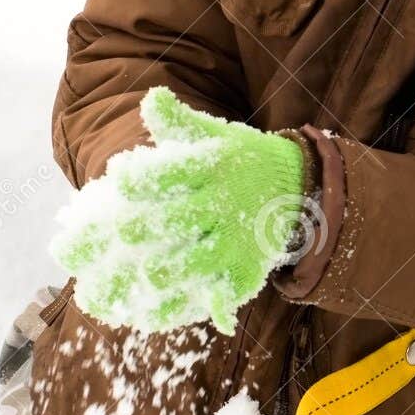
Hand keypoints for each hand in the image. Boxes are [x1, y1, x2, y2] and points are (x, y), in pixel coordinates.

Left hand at [49, 87, 308, 335]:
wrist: (297, 187)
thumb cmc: (239, 159)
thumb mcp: (215, 135)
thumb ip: (178, 121)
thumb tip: (150, 98)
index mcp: (213, 168)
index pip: (178, 172)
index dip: (147, 176)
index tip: (117, 177)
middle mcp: (223, 205)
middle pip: (181, 219)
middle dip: (146, 228)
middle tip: (119, 235)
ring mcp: (234, 242)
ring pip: (198, 261)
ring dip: (168, 273)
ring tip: (142, 278)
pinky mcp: (244, 271)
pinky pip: (215, 294)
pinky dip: (187, 308)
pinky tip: (152, 317)